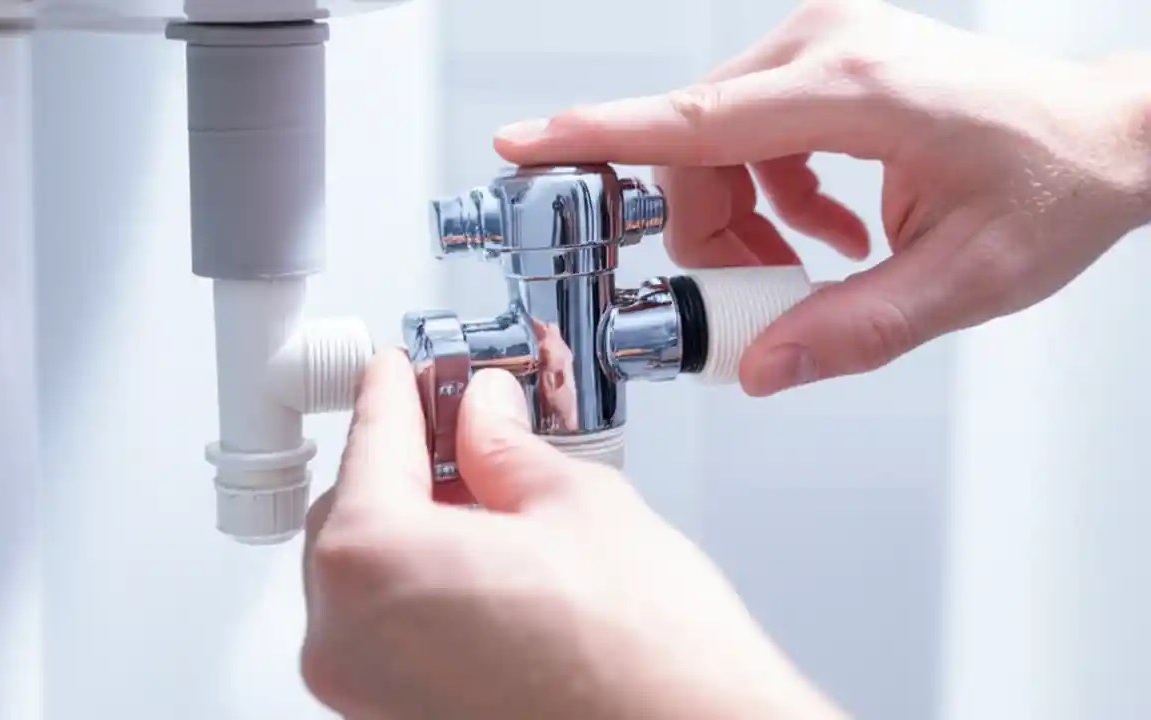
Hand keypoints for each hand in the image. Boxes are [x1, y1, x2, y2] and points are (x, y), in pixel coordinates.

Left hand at [301, 351, 842, 719]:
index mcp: (372, 564)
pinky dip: (422, 588)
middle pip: (355, 516)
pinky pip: (388, 633)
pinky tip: (485, 563)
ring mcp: (368, 696)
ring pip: (367, 579)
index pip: (370, 443)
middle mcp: (346, 641)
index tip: (399, 370)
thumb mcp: (578, 507)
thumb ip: (507, 449)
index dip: (392, 392)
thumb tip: (484, 415)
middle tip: (457, 423)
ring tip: (485, 494)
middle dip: (405, 462)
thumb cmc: (649, 664)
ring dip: (414, 528)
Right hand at [495, 0, 1150, 395]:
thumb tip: (757, 366)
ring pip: (713, 143)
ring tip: (810, 259)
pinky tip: (824, 225)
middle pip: (696, 149)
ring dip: (739, 216)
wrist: (1102, 135)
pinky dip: (766, 191)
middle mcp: (826, 48)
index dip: (598, 137)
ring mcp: (821, 47)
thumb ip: (851, 329)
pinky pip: (747, 132)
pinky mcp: (822, 61)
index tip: (522, 146)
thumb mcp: (962, 281)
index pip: (697, 118)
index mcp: (855, 87)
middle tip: (754, 296)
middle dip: (706, 235)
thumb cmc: (1052, 184)